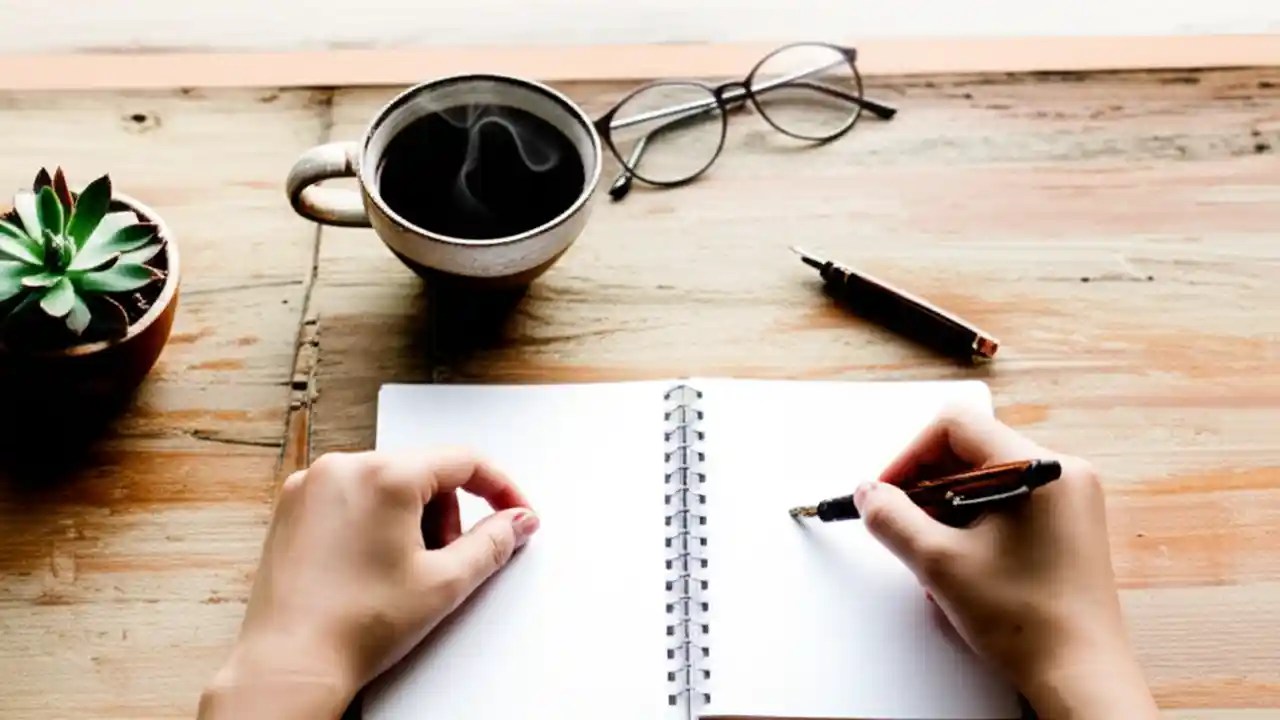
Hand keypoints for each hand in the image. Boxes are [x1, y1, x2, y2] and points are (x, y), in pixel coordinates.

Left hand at [198, 450, 538, 719]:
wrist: (290, 664)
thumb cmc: (353, 627)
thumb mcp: (444, 583)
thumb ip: (492, 543)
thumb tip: (516, 521)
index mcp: (384, 476)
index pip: (463, 460)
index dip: (499, 487)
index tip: (513, 512)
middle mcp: (342, 468)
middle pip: (424, 473)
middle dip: (445, 515)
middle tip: (441, 564)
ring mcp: (311, 485)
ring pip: (388, 483)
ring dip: (410, 519)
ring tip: (400, 571)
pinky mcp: (292, 506)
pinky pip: (352, 496)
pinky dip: (373, 521)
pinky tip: (370, 566)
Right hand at [855, 410, 1156, 719]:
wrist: (1080, 675)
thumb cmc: (1030, 622)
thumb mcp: (940, 563)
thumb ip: (893, 519)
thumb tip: (869, 494)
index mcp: (1040, 468)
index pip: (957, 426)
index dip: (911, 455)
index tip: (889, 492)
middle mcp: (1062, 474)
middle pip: (971, 450)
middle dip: (927, 485)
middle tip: (904, 523)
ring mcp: (1069, 500)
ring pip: (986, 479)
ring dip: (947, 508)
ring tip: (934, 552)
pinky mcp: (1067, 526)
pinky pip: (1008, 503)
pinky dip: (974, 522)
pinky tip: (961, 561)